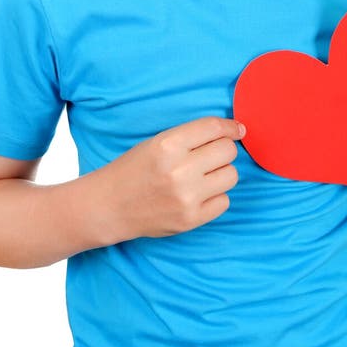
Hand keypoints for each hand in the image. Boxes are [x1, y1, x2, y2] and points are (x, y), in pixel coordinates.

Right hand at [96, 117, 245, 242]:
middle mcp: (180, 171)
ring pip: (231, 175)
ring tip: (202, 175)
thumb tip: (235, 132)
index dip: (231, 127)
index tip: (237, 130)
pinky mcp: (191, 220)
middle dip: (223, 150)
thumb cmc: (135, 168)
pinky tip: (198, 194)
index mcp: (168, 145)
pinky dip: (215, 196)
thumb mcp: (158, 141)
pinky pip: (224, 201)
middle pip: (228, 151)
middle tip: (209, 155)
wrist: (109, 206)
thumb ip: (193, 136)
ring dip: (221, 173)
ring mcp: (186, 198)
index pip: (214, 128)